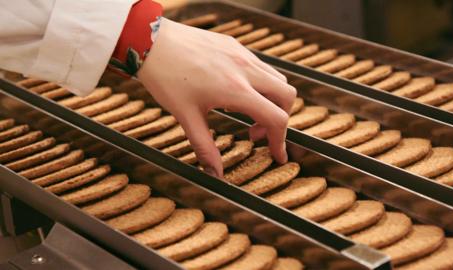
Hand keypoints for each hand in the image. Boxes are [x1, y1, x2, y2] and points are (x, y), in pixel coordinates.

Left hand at [137, 18, 295, 177]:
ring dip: (272, 100)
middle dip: (281, 119)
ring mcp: (242, 55)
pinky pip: (260, 66)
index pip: (276, 119)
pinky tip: (236, 92)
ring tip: (246, 112)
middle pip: (287, 96)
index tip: (277, 154)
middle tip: (257, 133)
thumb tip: (215, 174)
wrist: (151, 41)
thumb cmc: (165, 76)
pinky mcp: (235, 46)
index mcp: (235, 90)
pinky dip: (260, 84)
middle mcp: (245, 70)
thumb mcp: (185, 116)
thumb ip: (204, 147)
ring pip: (277, 79)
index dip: (280, 141)